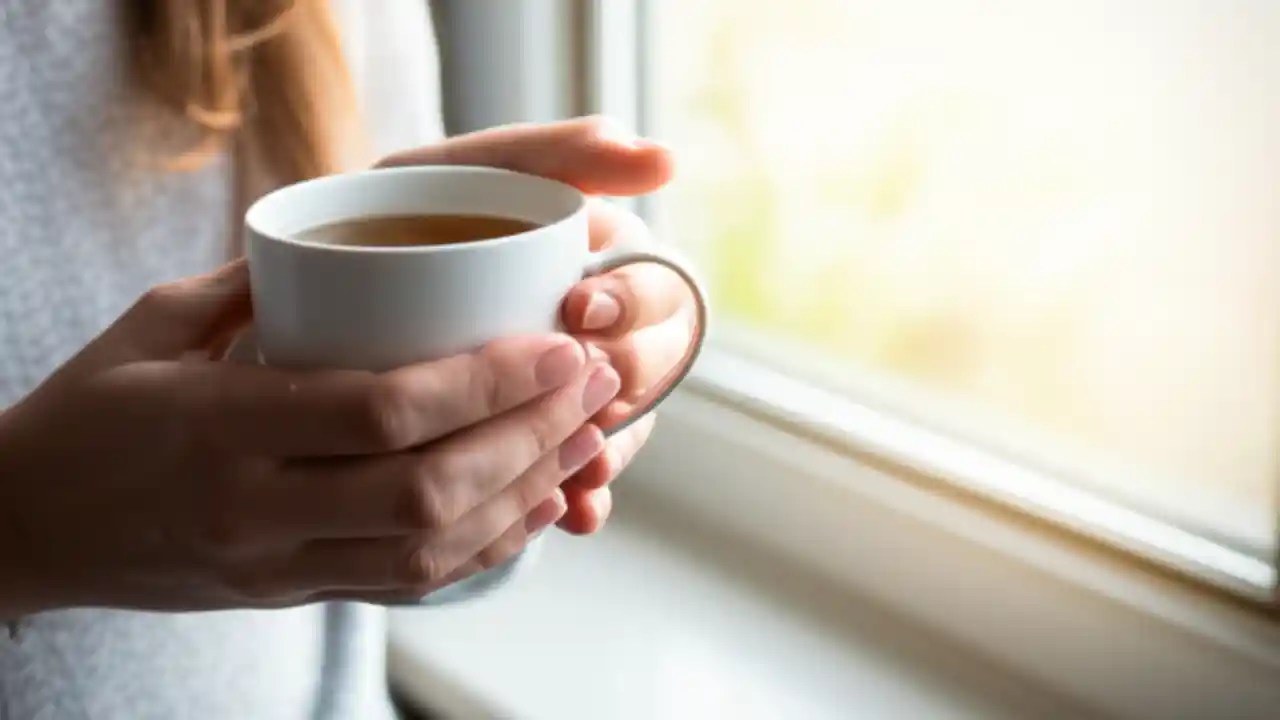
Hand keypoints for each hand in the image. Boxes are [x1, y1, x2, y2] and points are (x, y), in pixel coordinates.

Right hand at [0, 261, 618, 615]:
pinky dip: (486, 548)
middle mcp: (253, 508)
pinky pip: (408, 582)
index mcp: (219, 424)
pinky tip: (538, 504)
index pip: (380, 412)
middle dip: (530, 436)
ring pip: (431, 548)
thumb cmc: (90, 410)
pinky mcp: (291, 592)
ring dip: (526, 493)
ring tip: (588, 439)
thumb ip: (257, 285)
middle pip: (426, 488)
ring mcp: (275, 564)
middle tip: (593, 384)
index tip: (555, 347)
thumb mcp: (154, 323)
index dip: (486, 382)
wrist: (28, 529)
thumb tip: (364, 245)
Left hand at [380, 116, 688, 534]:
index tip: (579, 309)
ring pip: (625, 424)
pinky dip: (584, 495)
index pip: (656, 278)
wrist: (324, 294)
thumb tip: (664, 161)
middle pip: (653, 357)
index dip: (636, 299)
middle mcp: (601, 319)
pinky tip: (578, 513)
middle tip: (578, 397)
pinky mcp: (540, 438)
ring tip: (583, 470)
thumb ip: (561, 151)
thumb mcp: (469, 172)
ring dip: (611, 447)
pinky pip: (584, 477)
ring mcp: (574, 383)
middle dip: (623, 380)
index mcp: (603, 254)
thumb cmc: (404, 216)